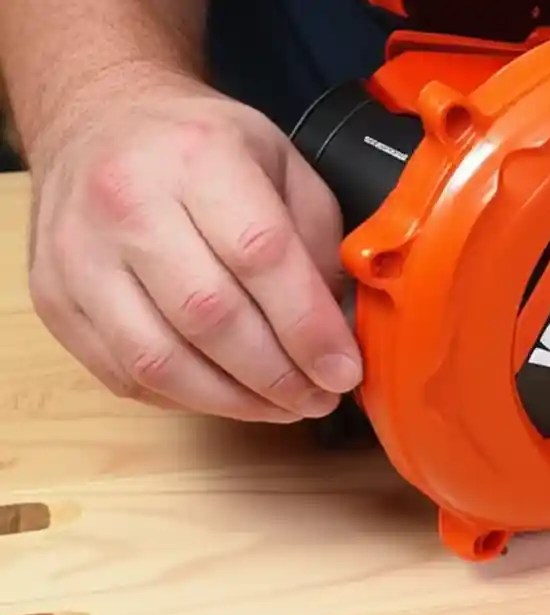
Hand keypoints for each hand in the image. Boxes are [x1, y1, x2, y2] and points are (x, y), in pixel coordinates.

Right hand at [26, 66, 359, 422]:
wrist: (95, 119)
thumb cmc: (199, 146)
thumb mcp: (280, 161)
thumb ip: (318, 238)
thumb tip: (342, 327)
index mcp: (198, 157)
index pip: (261, 254)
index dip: (308, 326)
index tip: (343, 370)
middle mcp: (127, 201)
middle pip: (210, 316)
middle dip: (278, 375)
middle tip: (320, 397)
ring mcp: (78, 254)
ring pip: (160, 359)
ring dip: (233, 400)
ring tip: (282, 406)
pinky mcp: (53, 297)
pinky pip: (123, 373)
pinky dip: (185, 399)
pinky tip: (228, 394)